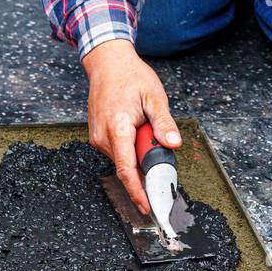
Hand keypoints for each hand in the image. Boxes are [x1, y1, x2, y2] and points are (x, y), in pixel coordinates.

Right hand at [82, 40, 180, 214]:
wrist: (107, 64)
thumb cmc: (130, 77)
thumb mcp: (154, 96)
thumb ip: (163, 122)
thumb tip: (173, 144)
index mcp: (117, 127)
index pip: (126, 169)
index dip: (137, 191)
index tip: (147, 206)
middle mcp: (103, 136)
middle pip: (128, 166)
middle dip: (146, 162)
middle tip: (156, 142)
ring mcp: (98, 138)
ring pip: (123, 160)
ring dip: (138, 152)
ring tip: (143, 126)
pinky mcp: (98, 138)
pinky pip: (118, 152)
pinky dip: (130, 148)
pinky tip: (135, 129)